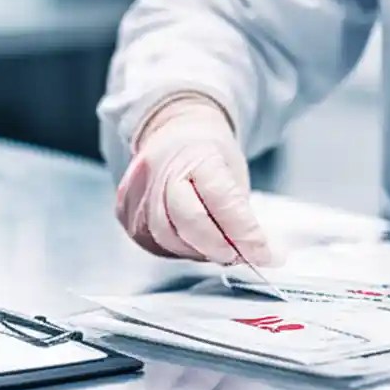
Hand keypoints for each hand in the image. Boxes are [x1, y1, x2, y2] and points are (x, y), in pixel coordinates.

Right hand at [115, 95, 273, 264]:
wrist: (172, 134)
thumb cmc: (207, 155)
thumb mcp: (233, 172)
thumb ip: (241, 214)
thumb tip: (258, 254)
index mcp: (194, 152)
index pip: (220, 197)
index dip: (243, 230)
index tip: (263, 252)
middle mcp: (159, 170)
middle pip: (188, 219)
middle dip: (218, 245)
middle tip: (241, 255)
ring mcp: (137, 192)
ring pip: (169, 238)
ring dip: (200, 251)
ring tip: (220, 249)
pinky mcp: (126, 213)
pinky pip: (153, 243)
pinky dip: (180, 250)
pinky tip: (194, 245)